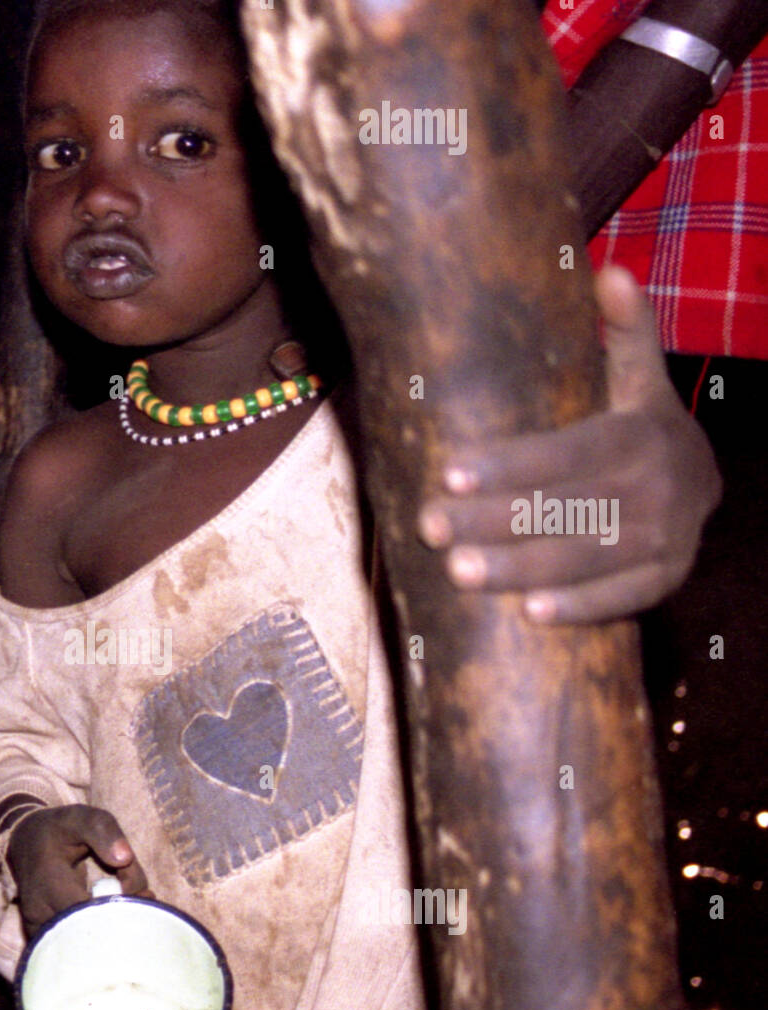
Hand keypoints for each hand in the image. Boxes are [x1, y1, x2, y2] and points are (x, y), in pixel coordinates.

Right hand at [6, 804, 149, 935]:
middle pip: (90, 935)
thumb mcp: (82, 817)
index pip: (91, 911)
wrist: (25, 843)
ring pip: (83, 946)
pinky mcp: (43, 938)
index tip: (143, 894)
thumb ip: (105, 832)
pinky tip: (113, 916)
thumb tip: (125, 858)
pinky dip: (98, 936)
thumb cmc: (60, 829)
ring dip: (112, 931)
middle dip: (122, 922)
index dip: (121, 907)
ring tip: (131, 905)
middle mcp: (39, 912)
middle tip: (146, 902)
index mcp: (49, 881)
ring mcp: (38, 929)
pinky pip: (75, 947)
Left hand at [417, 265, 721, 623]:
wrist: (703, 483)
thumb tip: (610, 271)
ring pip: (582, 557)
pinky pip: (622, 597)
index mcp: (640, 435)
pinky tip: (529, 613)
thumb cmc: (642, 428)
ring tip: (458, 572)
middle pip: (562, 509)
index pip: (563, 453)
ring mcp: (665, 539)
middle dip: (492, 522)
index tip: (448, 471)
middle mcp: (656, 488)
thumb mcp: (640, 379)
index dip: (507, 465)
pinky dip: (580, 607)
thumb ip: (626, 333)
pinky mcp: (666, 578)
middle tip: (431, 527)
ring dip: (519, 569)